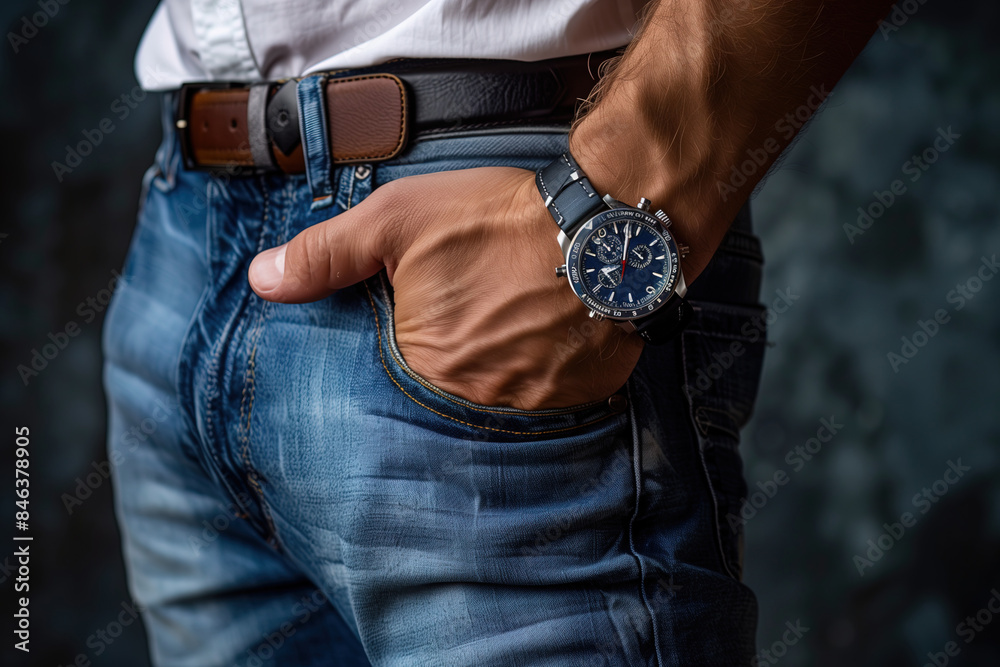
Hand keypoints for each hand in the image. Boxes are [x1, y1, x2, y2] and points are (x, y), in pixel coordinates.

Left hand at [247, 167, 642, 409]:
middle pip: (444, 394)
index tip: (423, 325)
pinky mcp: (578, 398)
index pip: (389, 380)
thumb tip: (262, 280)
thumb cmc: (496, 219)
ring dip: (495, 373)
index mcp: (422, 362)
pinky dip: (539, 379)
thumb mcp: (396, 219)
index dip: (402, 348)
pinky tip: (542, 342)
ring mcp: (531, 405)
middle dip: (450, 363)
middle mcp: (475, 398)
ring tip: (506, 329)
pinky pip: (546, 403)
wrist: (604, 224)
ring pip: (495, 401)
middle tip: (471, 323)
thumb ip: (326, 254)